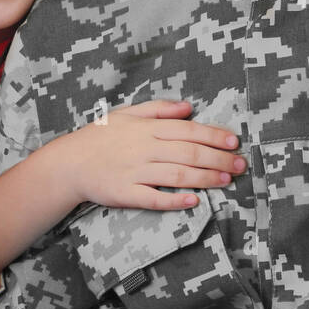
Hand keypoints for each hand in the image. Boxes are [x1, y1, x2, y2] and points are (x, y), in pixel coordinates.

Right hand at [57, 100, 245, 210]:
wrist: (68, 162)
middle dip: (219, 159)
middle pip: (189, 153)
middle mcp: (144, 149)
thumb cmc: (101, 137)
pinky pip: (153, 199)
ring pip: (177, 175)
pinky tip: (193, 202)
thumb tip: (189, 106)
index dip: (214, 136)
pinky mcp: (125, 194)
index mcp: (147, 128)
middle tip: (240, 166)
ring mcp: (134, 172)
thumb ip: (159, 108)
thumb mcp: (127, 113)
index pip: (188, 130)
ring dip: (205, 179)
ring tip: (226, 181)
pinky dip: (174, 200)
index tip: (234, 142)